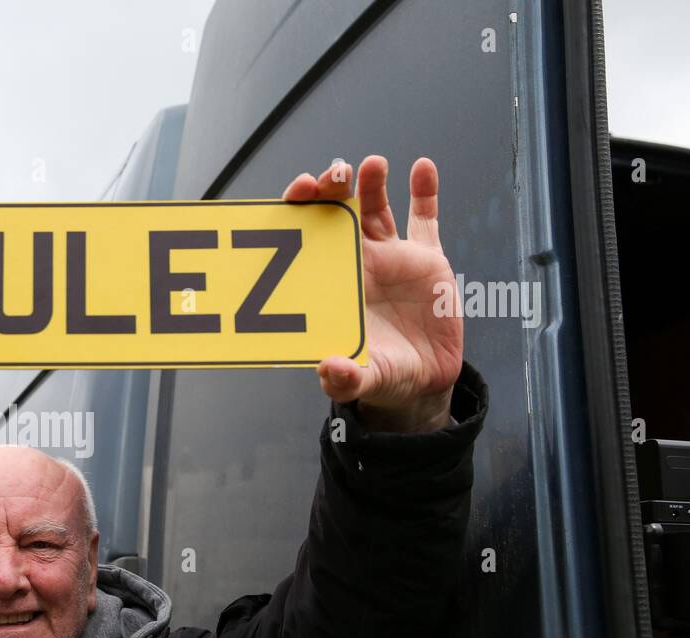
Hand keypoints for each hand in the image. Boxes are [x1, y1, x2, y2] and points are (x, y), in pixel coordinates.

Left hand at [283, 156, 462, 432]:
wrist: (423, 380)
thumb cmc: (382, 378)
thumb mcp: (365, 381)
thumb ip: (346, 379)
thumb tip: (328, 370)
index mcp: (334, 283)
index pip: (308, 237)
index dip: (302, 210)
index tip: (301, 190)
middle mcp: (358, 263)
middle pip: (338, 214)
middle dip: (332, 189)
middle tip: (333, 173)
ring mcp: (392, 258)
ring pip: (376, 209)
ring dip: (371, 183)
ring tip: (371, 165)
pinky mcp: (427, 260)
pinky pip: (425, 219)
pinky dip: (424, 192)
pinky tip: (421, 168)